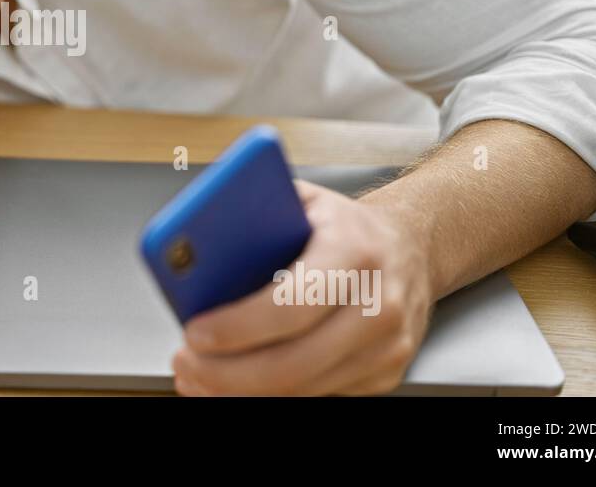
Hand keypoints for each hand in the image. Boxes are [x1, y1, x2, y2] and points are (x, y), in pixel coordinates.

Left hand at [171, 179, 434, 395]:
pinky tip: (235, 383)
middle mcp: (379, 303)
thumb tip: (189, 243)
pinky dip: (270, 396)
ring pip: (302, 389)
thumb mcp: (301, 200)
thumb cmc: (342, 224)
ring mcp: (387, 346)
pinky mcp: (385, 374)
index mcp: (353, 251)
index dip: (237, 326)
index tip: (193, 332)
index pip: (291, 303)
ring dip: (240, 391)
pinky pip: (318, 396)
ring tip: (198, 376)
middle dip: (227, 372)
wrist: (411, 245)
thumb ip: (251, 213)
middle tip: (185, 363)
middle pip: (293, 363)